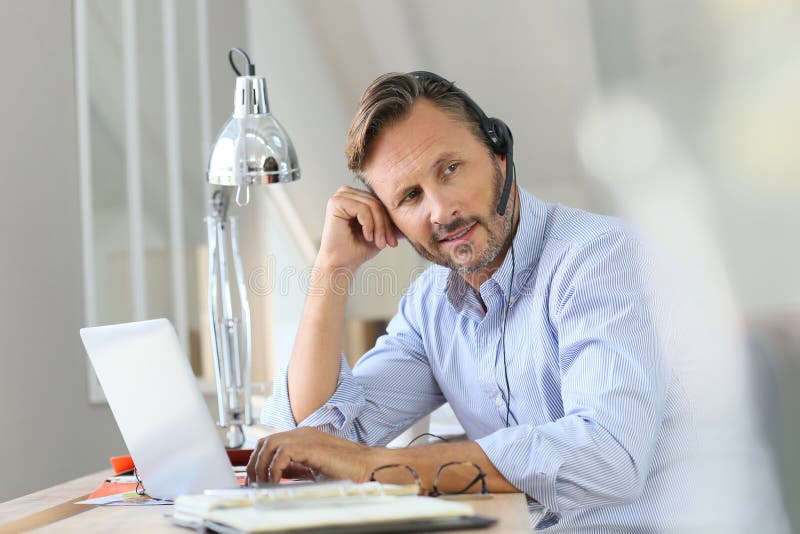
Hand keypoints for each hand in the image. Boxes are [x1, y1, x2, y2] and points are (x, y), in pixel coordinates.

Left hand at [245, 427, 375, 484]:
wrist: (368, 467)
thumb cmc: (347, 470)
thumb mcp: (313, 470)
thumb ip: (296, 468)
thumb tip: (276, 476)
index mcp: (303, 437)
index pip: (270, 442)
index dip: (258, 460)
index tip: (254, 479)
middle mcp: (302, 434)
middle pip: (265, 442)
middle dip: (255, 464)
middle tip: (253, 483)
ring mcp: (306, 438)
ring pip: (269, 445)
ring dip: (262, 466)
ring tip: (263, 484)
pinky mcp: (311, 447)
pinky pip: (281, 454)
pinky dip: (274, 470)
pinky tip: (276, 482)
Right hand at [316, 186, 401, 271]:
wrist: (341, 264)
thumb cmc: (357, 249)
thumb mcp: (381, 233)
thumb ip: (393, 223)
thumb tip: (413, 217)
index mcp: (356, 197)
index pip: (380, 202)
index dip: (389, 221)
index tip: (392, 242)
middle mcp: (347, 193)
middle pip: (377, 202)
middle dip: (385, 225)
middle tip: (386, 243)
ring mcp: (340, 196)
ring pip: (372, 205)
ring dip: (378, 226)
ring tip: (377, 242)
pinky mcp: (335, 203)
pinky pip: (362, 208)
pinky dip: (369, 224)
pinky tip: (367, 236)